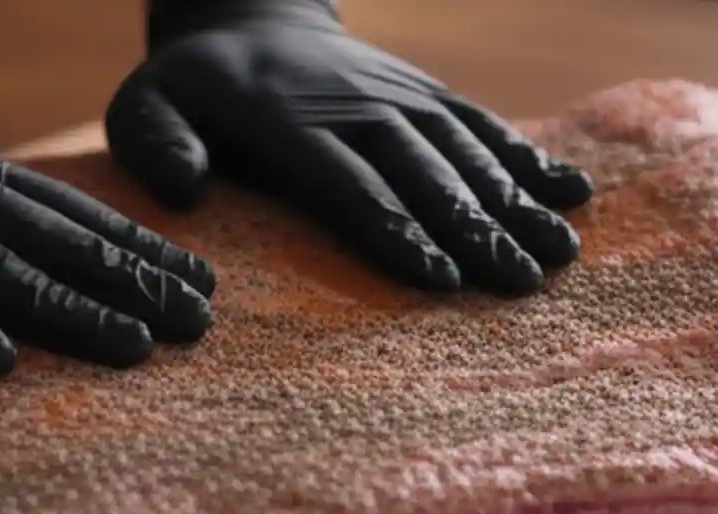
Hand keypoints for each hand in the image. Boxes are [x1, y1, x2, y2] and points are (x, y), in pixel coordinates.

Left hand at [107, 0, 594, 294]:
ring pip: (465, 152)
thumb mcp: (144, 106)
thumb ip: (156, 143)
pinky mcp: (427, 93)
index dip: (395, 229)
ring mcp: (401, 97)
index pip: (351, 183)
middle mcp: (357, 108)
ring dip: (514, 203)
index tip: (437, 276)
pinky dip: (527, 157)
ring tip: (558, 255)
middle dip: (474, 229)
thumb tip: (185, 188)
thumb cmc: (191, 87)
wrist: (248, 15)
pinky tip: (573, 192)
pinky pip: (482, 122)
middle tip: (520, 283)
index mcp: (289, 123)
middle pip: (423, 174)